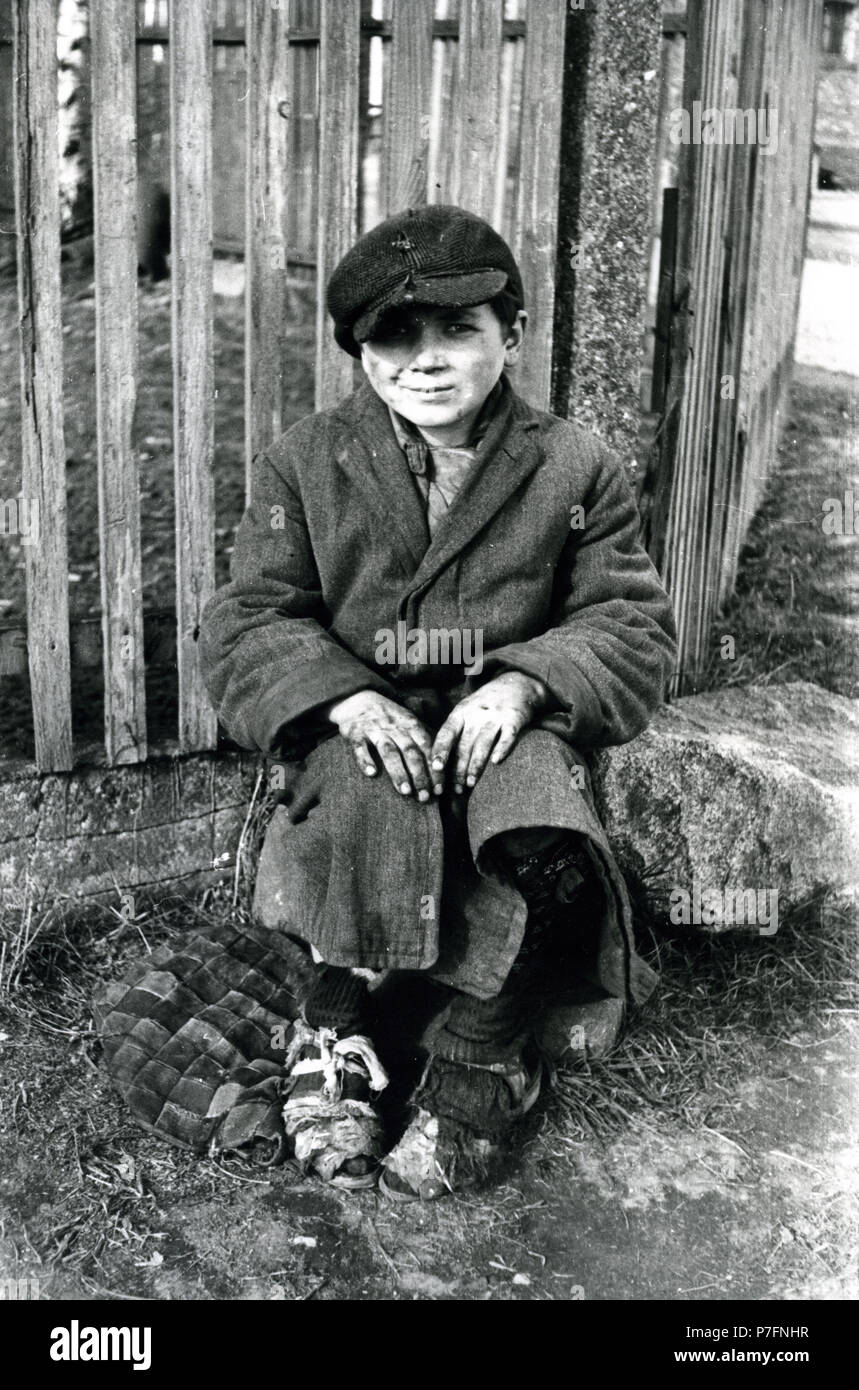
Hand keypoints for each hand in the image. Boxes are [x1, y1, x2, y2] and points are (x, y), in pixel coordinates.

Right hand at [327, 689, 440, 800]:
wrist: (358, 698)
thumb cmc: (388, 716)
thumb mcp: (408, 721)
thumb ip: (422, 739)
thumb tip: (442, 765)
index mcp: (411, 725)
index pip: (427, 748)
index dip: (434, 769)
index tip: (439, 789)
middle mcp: (395, 727)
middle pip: (411, 752)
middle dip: (419, 776)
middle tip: (424, 797)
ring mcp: (375, 729)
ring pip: (389, 752)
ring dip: (398, 772)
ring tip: (405, 791)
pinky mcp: (355, 733)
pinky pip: (360, 747)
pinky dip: (365, 760)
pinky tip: (371, 773)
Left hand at [430, 671, 548, 793]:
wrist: (516, 684)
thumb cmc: (485, 705)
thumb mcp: (466, 711)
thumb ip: (455, 732)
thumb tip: (437, 763)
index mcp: (461, 712)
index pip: (447, 732)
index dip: (441, 750)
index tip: (435, 767)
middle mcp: (476, 714)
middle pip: (464, 744)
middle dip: (458, 768)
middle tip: (454, 789)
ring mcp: (496, 716)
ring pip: (483, 743)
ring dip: (475, 764)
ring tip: (469, 783)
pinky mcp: (514, 719)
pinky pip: (507, 736)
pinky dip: (502, 748)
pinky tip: (496, 762)